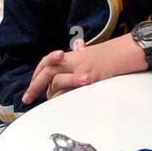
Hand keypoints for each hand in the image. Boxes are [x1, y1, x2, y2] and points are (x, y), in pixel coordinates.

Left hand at [21, 34, 146, 104]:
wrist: (124, 53)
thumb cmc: (110, 56)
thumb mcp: (91, 54)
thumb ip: (81, 54)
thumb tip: (78, 47)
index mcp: (71, 57)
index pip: (47, 63)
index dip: (37, 75)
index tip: (31, 88)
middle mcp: (73, 62)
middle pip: (47, 71)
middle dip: (35, 86)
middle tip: (27, 99)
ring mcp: (80, 70)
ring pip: (57, 81)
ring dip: (50, 93)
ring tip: (47, 102)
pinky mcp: (89, 79)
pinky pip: (71, 90)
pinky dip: (64, 97)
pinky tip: (60, 103)